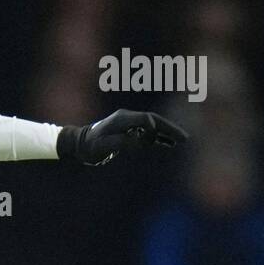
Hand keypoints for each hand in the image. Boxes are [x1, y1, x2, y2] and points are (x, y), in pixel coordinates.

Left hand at [60, 109, 187, 165]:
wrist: (79, 144)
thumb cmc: (90, 146)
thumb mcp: (104, 145)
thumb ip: (123, 141)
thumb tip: (143, 141)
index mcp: (122, 118)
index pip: (146, 119)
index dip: (155, 128)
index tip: (155, 140)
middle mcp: (128, 118)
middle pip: (154, 121)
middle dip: (170, 129)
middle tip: (185, 138)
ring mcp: (129, 125)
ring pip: (153, 127)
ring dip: (167, 134)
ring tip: (182, 141)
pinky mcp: (129, 133)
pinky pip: (147, 134)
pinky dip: (159, 139)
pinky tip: (169, 145)